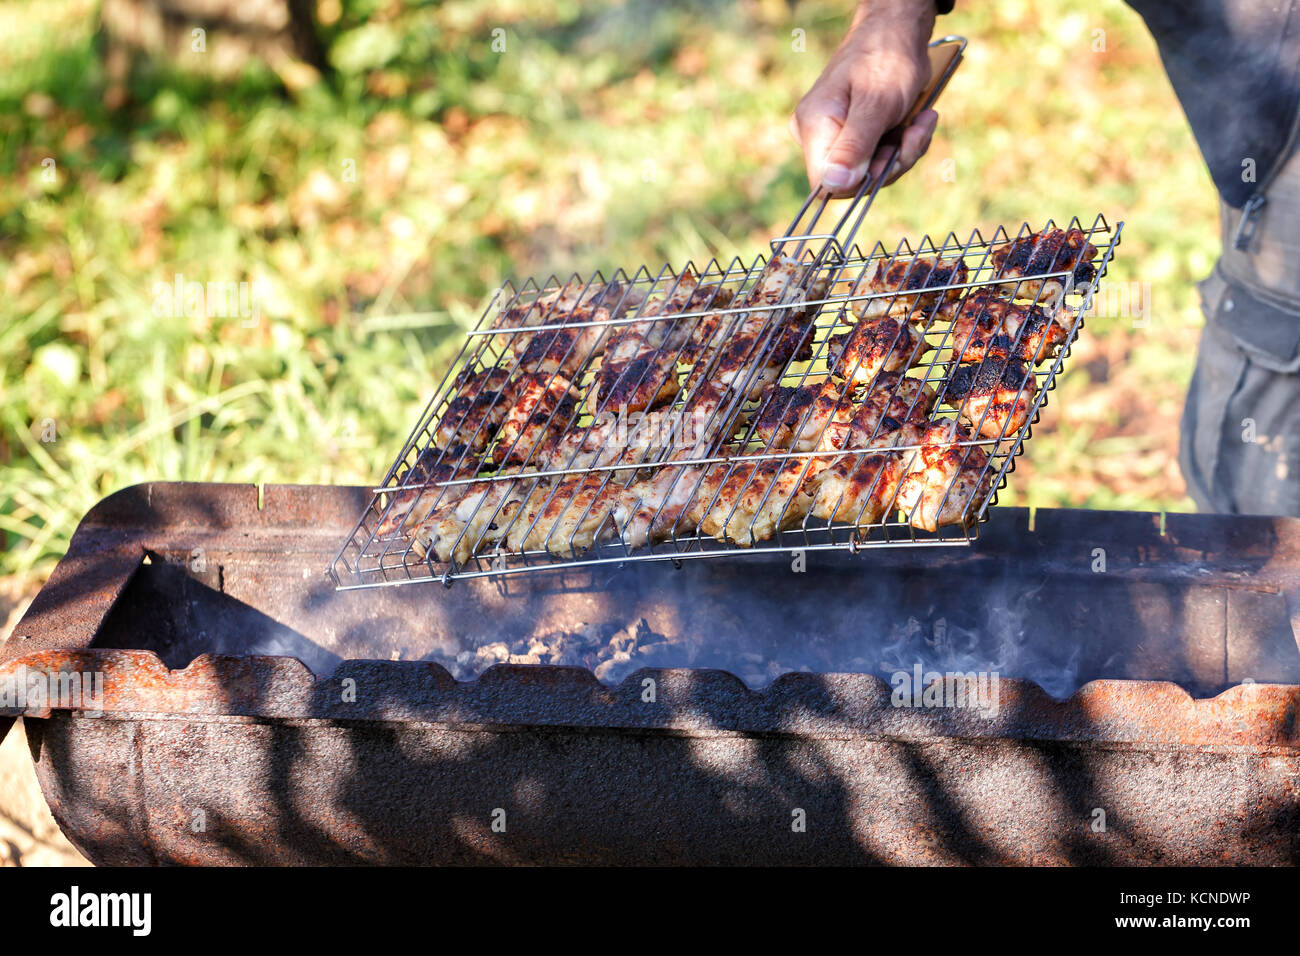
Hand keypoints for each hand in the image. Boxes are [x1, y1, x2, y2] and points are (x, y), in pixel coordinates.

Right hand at [791, 1, 937, 195]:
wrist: (898, 29)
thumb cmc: (886, 57)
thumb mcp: (876, 103)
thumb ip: (854, 146)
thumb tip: (834, 184)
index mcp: (814, 127)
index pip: (826, 184)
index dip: (862, 181)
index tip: (890, 156)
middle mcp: (819, 135)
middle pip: (853, 181)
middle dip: (892, 163)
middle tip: (914, 132)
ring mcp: (837, 136)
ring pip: (871, 171)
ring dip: (905, 152)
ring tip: (921, 122)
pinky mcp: (855, 135)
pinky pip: (880, 157)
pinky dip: (905, 144)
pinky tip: (919, 121)